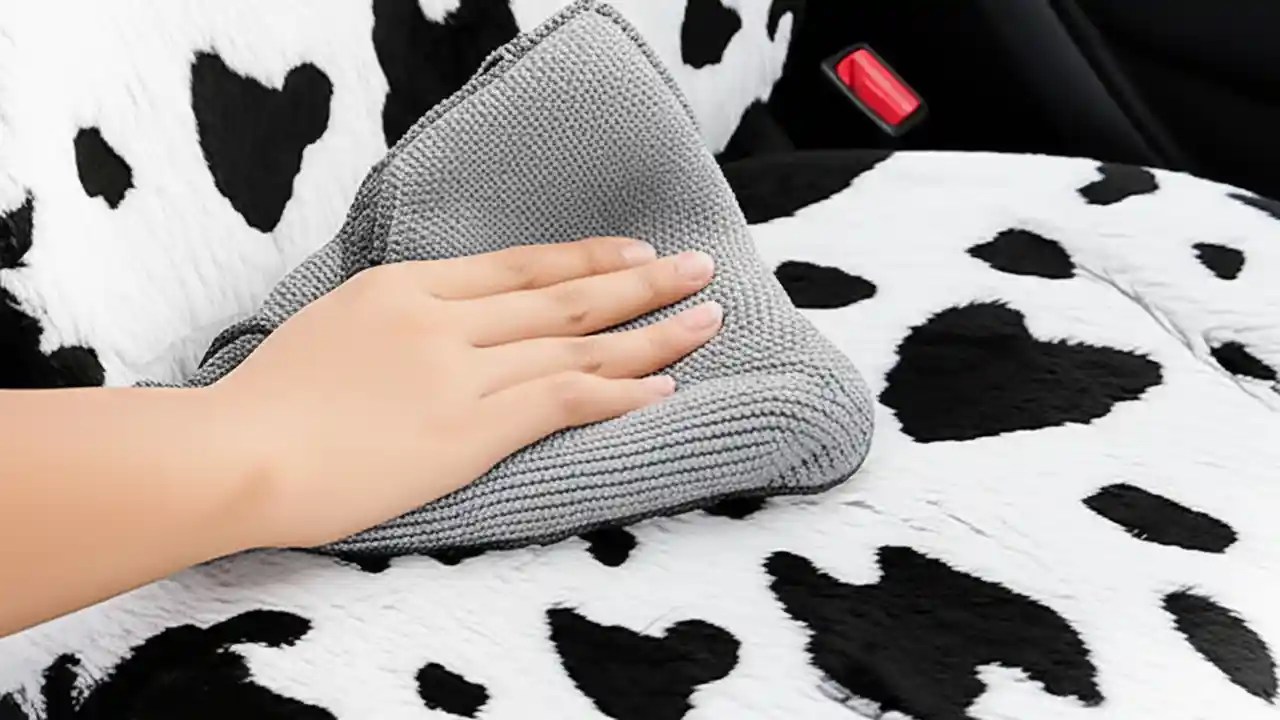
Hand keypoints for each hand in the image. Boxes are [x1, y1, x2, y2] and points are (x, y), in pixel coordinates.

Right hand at [210, 237, 720, 549]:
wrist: (237, 454)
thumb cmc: (265, 405)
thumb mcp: (330, 326)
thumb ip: (392, 315)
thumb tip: (437, 318)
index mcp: (406, 287)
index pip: (518, 266)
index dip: (584, 258)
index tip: (632, 252)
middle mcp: (445, 320)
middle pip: (565, 296)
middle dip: (641, 280)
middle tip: (700, 268)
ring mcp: (462, 373)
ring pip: (579, 344)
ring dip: (651, 333)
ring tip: (706, 320)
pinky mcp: (471, 431)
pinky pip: (565, 400)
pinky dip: (620, 392)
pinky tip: (663, 386)